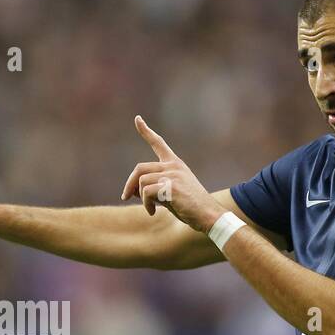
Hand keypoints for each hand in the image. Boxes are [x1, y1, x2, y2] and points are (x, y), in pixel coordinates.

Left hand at [120, 115, 223, 232]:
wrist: (208, 215)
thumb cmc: (189, 206)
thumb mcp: (170, 192)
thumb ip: (154, 187)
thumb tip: (131, 190)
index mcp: (175, 164)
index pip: (158, 143)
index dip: (146, 131)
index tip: (137, 119)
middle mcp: (173, 166)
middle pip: (140, 169)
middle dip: (129, 184)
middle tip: (125, 197)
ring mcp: (173, 175)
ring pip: (141, 181)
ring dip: (141, 198)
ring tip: (151, 208)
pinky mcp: (171, 186)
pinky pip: (146, 192)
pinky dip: (146, 204)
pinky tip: (153, 211)